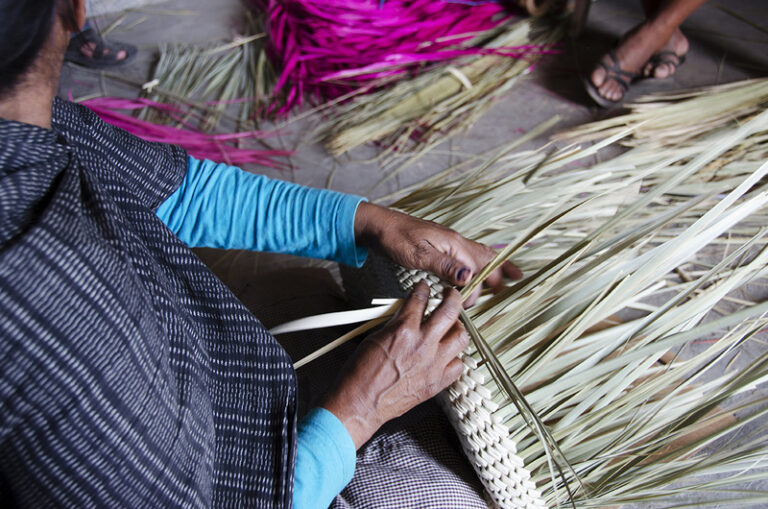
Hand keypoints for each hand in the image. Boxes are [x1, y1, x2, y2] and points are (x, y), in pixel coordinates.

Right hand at [321, 281, 468, 448]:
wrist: (361, 404)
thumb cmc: (361, 373)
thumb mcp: (375, 337)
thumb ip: (396, 322)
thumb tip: (408, 312)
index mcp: (403, 330)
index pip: (421, 298)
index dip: (424, 288)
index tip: (425, 287)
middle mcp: (422, 345)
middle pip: (450, 311)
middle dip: (453, 297)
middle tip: (451, 295)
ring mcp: (433, 365)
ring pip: (461, 337)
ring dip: (457, 327)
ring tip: (452, 326)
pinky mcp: (437, 382)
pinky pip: (458, 364)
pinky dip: (454, 357)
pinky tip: (446, 355)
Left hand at [355, 203, 522, 305]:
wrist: (378, 226)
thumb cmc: (395, 239)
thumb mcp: (418, 255)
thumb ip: (444, 266)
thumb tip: (470, 277)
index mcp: (455, 244)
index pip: (479, 268)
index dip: (483, 286)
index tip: (482, 300)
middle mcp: (456, 242)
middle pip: (486, 258)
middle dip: (500, 272)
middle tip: (513, 285)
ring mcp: (448, 243)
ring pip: (478, 255)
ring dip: (491, 267)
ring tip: (504, 279)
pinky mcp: (440, 246)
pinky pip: (467, 255)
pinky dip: (477, 264)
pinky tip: (473, 271)